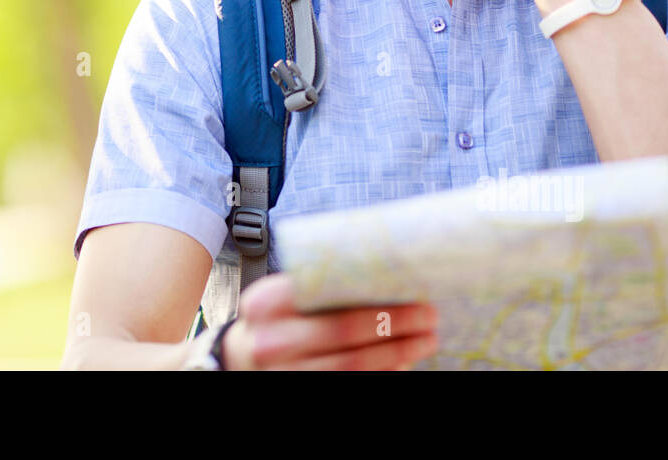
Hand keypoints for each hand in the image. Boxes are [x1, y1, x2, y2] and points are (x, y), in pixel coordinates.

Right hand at [219, 273, 438, 369]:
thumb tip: (385, 278)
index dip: (378, 306)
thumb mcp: (281, 297)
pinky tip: (399, 363)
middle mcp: (270, 343)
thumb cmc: (271, 322)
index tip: (414, 297)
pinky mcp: (298, 389)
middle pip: (345, 336)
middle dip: (395, 328)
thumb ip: (317, 286)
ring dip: (396, 355)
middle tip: (428, 318)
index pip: (329, 303)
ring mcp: (284, 374)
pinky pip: (347, 384)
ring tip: (423, 341)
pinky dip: (379, 373)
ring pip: (352, 368)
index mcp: (266, 305)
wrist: (239, 361)